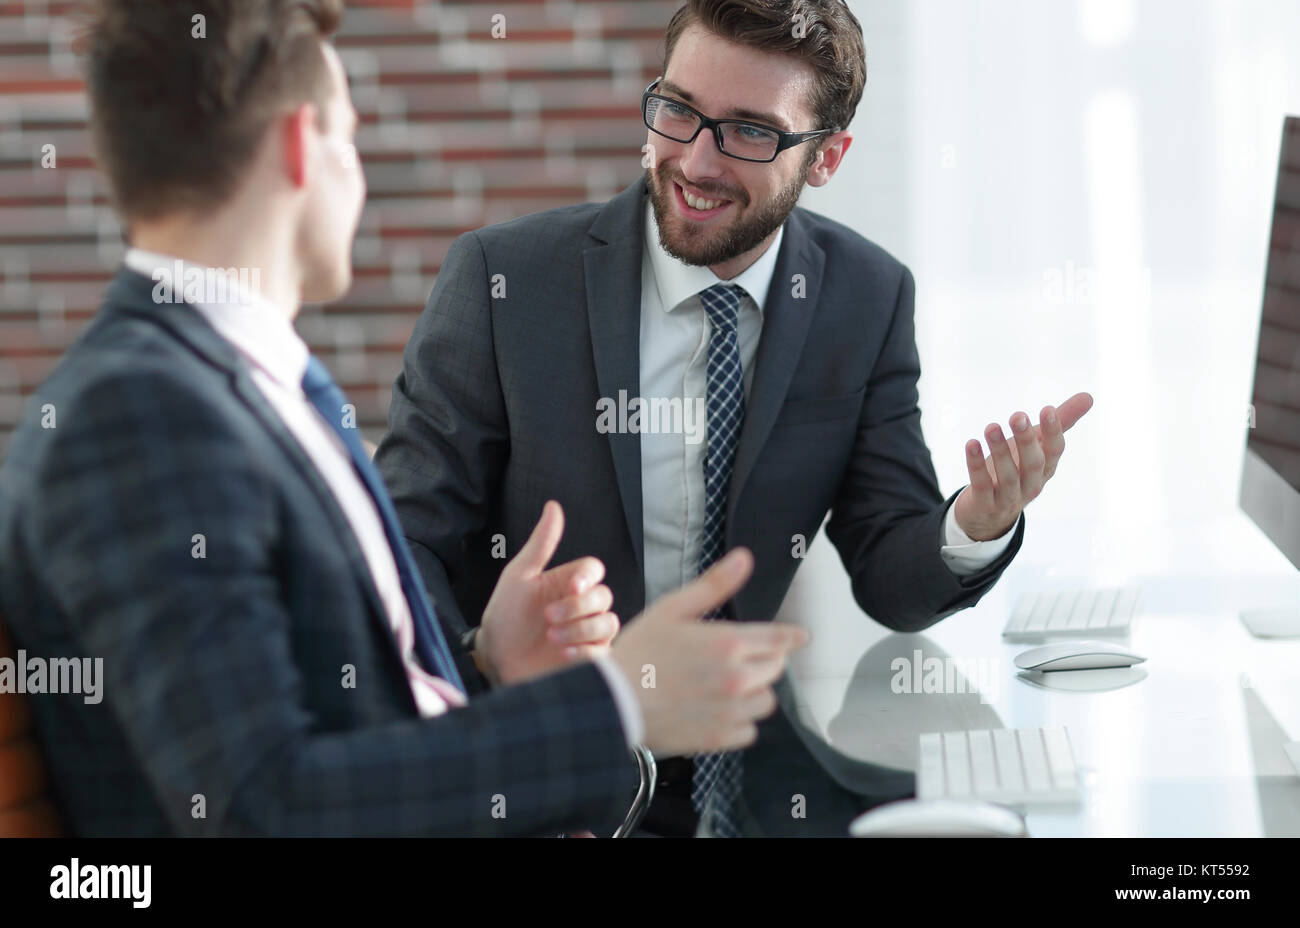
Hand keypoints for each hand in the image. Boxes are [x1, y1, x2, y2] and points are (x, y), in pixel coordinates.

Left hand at [477, 501, 619, 685]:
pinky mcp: (587, 658)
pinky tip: (564, 652)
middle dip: (578, 606)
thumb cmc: (506, 615)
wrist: (495, 658)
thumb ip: (541, 543)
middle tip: (548, 617)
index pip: (594, 569)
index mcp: (566, 582)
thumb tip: (553, 505)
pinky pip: (605, 652)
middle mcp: (581, 606)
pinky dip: (588, 651)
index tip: (572, 586)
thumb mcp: (518, 576)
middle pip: (604, 596)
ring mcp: (586, 632)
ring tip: (551, 636)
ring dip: (582, 629)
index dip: (588, 576)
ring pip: (609, 623)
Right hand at [609, 549, 809, 756]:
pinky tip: (716, 709)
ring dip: (754, 691)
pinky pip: (749, 730)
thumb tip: (744, 558)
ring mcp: (730, 711)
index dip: (791, 637)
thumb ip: (714, 584)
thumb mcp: (674, 608)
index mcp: (729, 643)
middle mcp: (737, 678)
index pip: (780, 640)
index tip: (800, 637)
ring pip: (766, 700)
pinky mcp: (720, 737)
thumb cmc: (639, 651)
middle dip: (764, 659)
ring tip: (726, 684)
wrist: (612, 700)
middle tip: (736, 657)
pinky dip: (739, 720)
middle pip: (776, 668)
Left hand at [953, 391, 1093, 540]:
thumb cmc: (1017, 469)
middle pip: (1033, 463)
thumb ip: (1060, 421)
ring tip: (991, 427)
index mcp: (1046, 468)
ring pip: (1008, 476)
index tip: (1047, 409)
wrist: (990, 513)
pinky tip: (971, 444)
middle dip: (1026, 440)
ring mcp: (1009, 497)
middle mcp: (1031, 484)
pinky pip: (982, 485)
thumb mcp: (1037, 445)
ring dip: (999, 450)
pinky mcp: (986, 504)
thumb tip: (1089, 396)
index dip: (1053, 431)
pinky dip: (976, 465)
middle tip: (1017, 415)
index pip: (1055, 450)